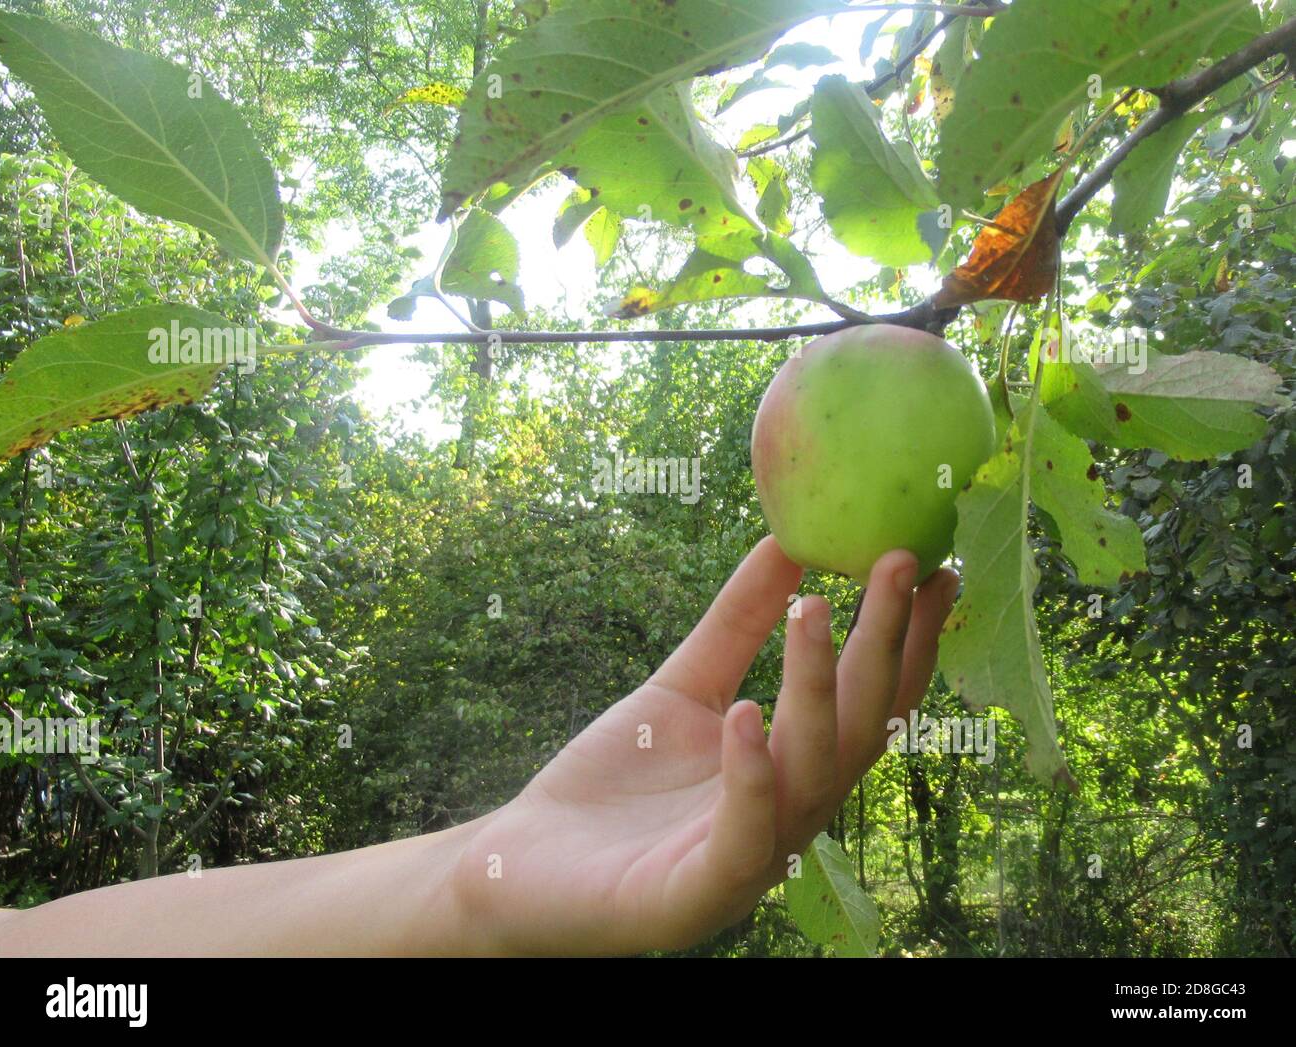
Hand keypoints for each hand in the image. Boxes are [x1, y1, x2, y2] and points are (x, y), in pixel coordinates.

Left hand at [452, 536, 959, 955]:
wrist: (524, 869)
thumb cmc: (615, 782)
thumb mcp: (682, 688)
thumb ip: (735, 625)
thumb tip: (786, 542)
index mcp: (796, 771)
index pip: (871, 702)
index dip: (906, 637)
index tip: (933, 564)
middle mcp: (791, 817)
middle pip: (862, 731)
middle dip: (886, 646)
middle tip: (903, 564)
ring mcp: (750, 864)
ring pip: (810, 775)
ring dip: (818, 690)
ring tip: (815, 609)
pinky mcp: (694, 898)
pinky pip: (740, 839)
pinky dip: (749, 776)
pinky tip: (746, 713)